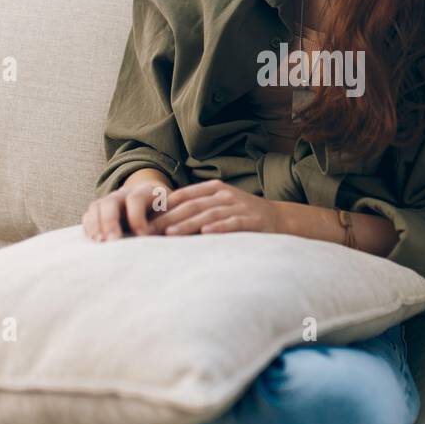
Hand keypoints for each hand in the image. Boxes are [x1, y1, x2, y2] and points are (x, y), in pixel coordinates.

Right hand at [81, 181, 172, 240]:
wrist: (154, 202)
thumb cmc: (166, 213)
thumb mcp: (172, 213)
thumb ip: (167, 223)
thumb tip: (160, 237)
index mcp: (145, 191)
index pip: (135, 199)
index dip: (137, 218)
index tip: (142, 237)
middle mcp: (124, 192)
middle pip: (110, 202)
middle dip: (110, 222)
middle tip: (112, 242)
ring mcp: (109, 200)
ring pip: (96, 207)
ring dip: (96, 226)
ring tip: (100, 243)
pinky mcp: (100, 211)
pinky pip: (89, 216)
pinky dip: (89, 228)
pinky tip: (94, 242)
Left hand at [148, 179, 282, 235]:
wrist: (279, 219)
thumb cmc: (242, 214)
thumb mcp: (220, 205)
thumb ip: (197, 208)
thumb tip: (163, 221)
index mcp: (214, 188)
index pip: (184, 195)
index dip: (164, 206)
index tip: (145, 218)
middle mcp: (225, 195)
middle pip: (192, 206)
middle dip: (169, 218)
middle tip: (149, 231)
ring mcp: (239, 206)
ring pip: (208, 214)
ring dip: (187, 224)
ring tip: (170, 234)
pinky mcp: (252, 220)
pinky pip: (233, 223)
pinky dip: (219, 227)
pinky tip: (206, 233)